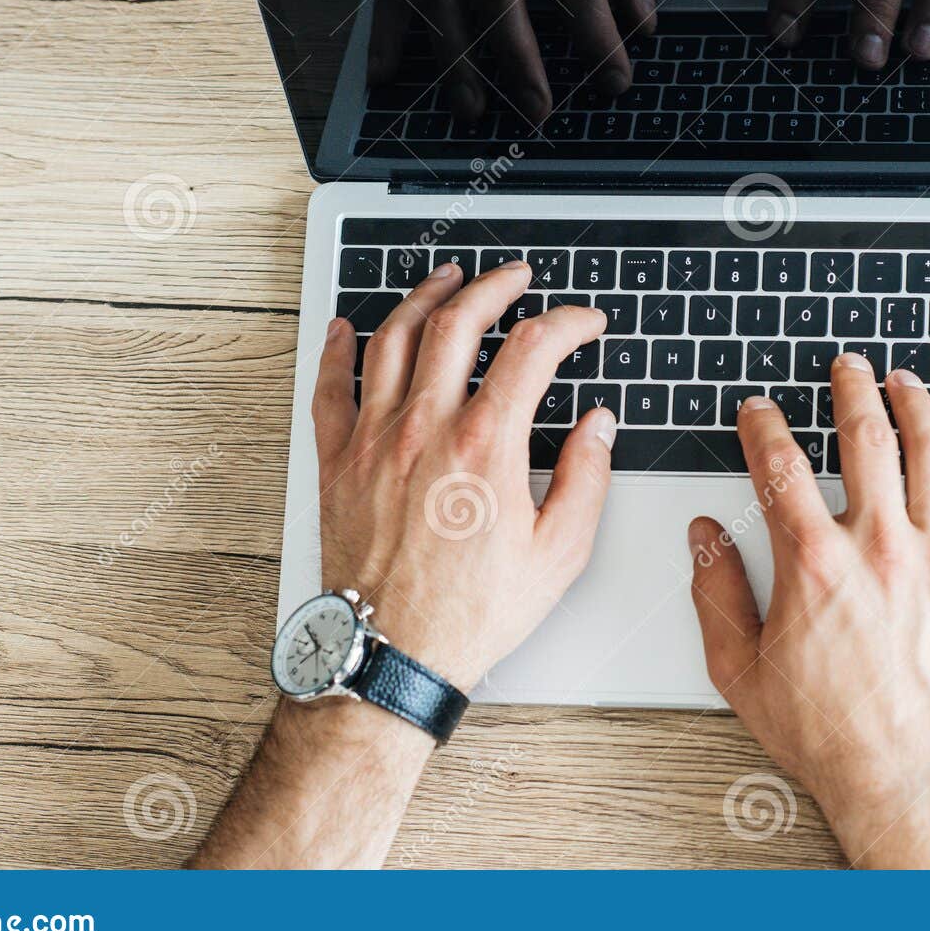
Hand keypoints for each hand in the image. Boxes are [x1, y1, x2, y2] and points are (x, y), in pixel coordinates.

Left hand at [314, 258, 616, 691]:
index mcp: (486, 446)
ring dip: (424, 297)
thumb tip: (599, 427)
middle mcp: (425, 428)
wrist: (394, 653)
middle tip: (515, 277)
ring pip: (394, 338)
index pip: (533, 349)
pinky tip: (348, 328)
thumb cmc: (472, 612)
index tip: (583, 324)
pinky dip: (338, 349)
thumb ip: (587, 479)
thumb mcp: (559, 553)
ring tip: (446, 279)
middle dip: (494, 287)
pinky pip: (330, 387)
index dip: (567, 323)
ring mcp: (375, 440)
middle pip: (458, 322)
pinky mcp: (338, 462)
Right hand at [688, 356, 929, 867]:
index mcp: (814, 564)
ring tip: (903, 380)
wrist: (905, 776)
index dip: (765, 427)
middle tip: (844, 367)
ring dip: (915, 405)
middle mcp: (878, 548)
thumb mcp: (739, 669)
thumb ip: (715, 593)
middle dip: (849, 391)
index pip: (781, 467)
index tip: (760, 410)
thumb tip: (704, 537)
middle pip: (864, 439)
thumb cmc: (827, 731)